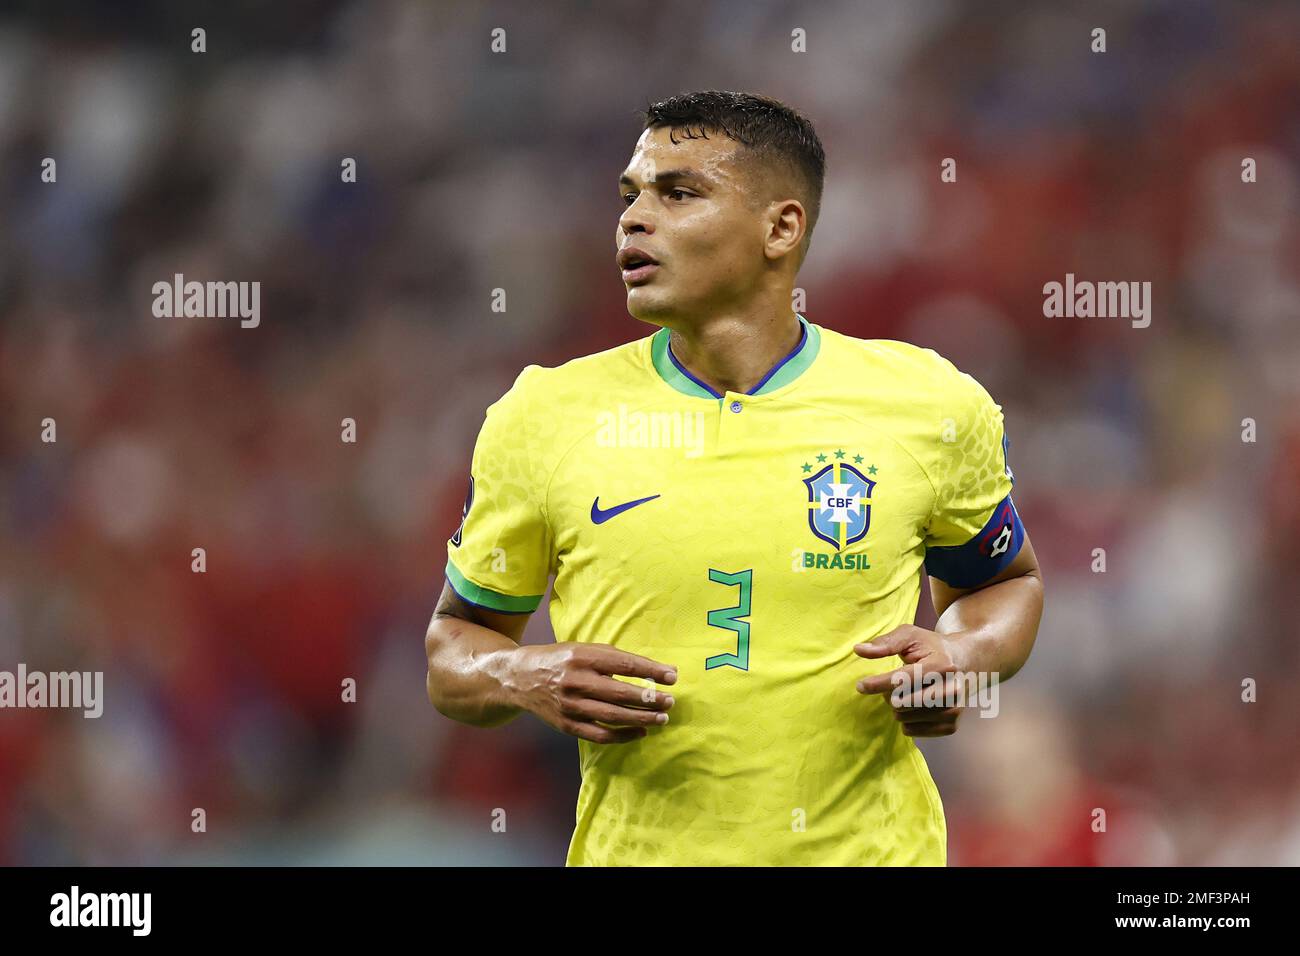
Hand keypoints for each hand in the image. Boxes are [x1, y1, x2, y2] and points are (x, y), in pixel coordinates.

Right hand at [508, 643, 676, 743]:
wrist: (520, 678)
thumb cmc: (562, 660)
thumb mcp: (584, 649)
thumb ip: (617, 659)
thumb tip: (659, 669)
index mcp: (582, 657)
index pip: (623, 665)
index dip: (651, 671)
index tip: (673, 676)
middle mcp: (575, 681)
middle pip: (619, 693)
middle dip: (650, 699)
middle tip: (671, 701)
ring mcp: (570, 706)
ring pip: (612, 717)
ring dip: (641, 719)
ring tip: (662, 718)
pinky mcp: (567, 725)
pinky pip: (599, 735)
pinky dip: (623, 736)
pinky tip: (641, 732)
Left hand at [854, 624, 965, 737]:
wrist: (967, 662)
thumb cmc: (933, 647)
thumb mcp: (911, 636)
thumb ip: (885, 642)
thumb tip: (858, 650)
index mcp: (941, 665)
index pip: (904, 680)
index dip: (879, 683)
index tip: (860, 686)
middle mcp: (951, 689)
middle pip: (902, 702)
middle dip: (888, 694)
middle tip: (895, 683)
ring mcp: (954, 709)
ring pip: (904, 718)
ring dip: (897, 707)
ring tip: (907, 692)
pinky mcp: (951, 725)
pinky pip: (911, 731)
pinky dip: (905, 720)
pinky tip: (913, 706)